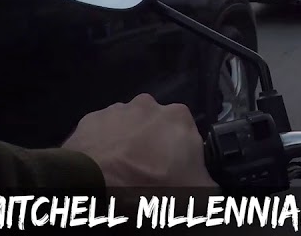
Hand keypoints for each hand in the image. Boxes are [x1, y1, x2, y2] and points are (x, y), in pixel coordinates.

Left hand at [62, 93, 213, 187]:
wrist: (91, 186)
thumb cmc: (148, 186)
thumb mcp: (195, 194)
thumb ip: (210, 184)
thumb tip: (212, 188)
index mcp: (179, 117)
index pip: (187, 135)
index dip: (181, 157)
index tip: (173, 176)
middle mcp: (149, 105)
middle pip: (157, 128)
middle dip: (153, 147)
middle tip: (147, 176)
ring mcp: (116, 110)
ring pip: (128, 128)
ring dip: (127, 146)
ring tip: (121, 174)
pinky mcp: (88, 120)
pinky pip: (102, 134)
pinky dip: (103, 148)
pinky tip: (102, 169)